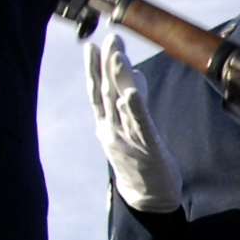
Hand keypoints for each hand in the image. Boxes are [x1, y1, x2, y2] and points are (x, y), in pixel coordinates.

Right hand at [83, 33, 180, 215]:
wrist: (148, 199)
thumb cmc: (140, 160)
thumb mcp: (130, 128)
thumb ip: (130, 103)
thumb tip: (133, 76)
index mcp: (106, 125)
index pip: (96, 92)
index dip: (93, 69)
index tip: (91, 45)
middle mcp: (112, 131)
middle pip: (107, 93)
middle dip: (107, 65)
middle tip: (110, 39)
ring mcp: (127, 140)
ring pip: (120, 106)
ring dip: (119, 79)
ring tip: (118, 56)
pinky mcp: (148, 149)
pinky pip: (140, 126)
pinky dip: (134, 109)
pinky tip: (131, 93)